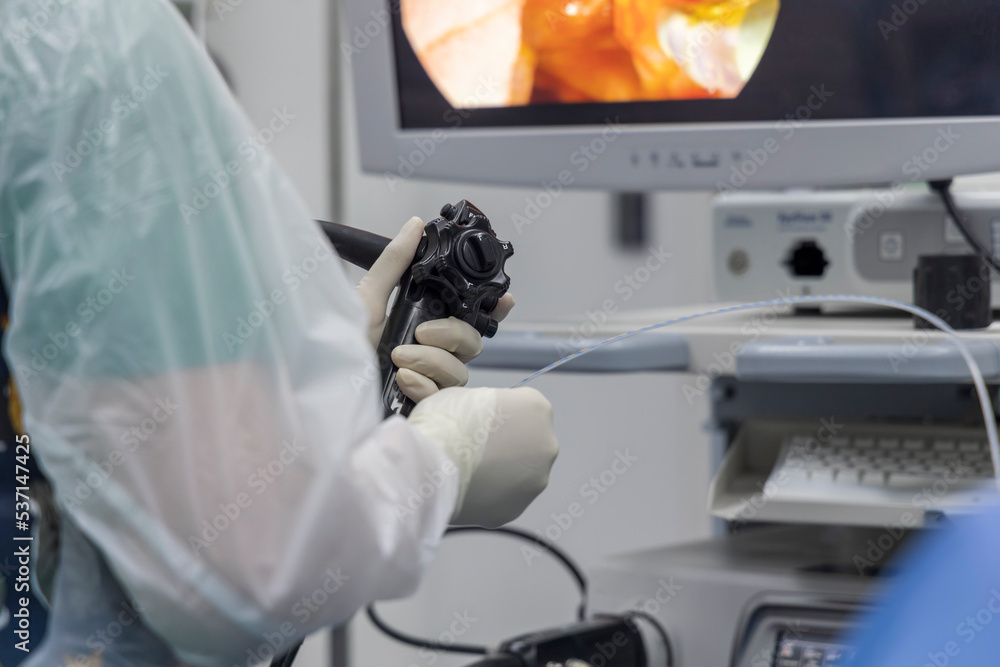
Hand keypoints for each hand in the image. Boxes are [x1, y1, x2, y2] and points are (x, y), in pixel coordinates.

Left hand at [355, 217, 514, 401]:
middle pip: (472, 342)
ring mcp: (430, 382)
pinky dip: (423, 386)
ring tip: (397, 358)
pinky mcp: (424, 409)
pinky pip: (444, 397)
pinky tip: (402, 380)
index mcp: (424, 324)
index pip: (471, 317)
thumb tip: (415, 226)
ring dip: (430, 361)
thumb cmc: (340, 346)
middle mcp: (432, 353)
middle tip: (421, 333)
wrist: (322, 385)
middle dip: (450, 334)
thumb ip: (394, 263)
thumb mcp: (367, 299)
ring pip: (460, 370)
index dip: (492, 309)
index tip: (503, 300)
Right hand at [409, 387, 558, 527]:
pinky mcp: (515, 508)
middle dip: (503, 445)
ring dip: (497, 472)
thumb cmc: (443, 423)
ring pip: (517, 474)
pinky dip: (486, 495)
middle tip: (471, 447)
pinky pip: (501, 498)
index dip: (497, 413)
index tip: (478, 421)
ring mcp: (535, 480)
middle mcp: (546, 444)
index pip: (523, 407)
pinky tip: (464, 487)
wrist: (428, 463)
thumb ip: (485, 404)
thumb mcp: (467, 394)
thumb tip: (480, 415)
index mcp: (536, 407)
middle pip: (526, 442)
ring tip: (464, 469)